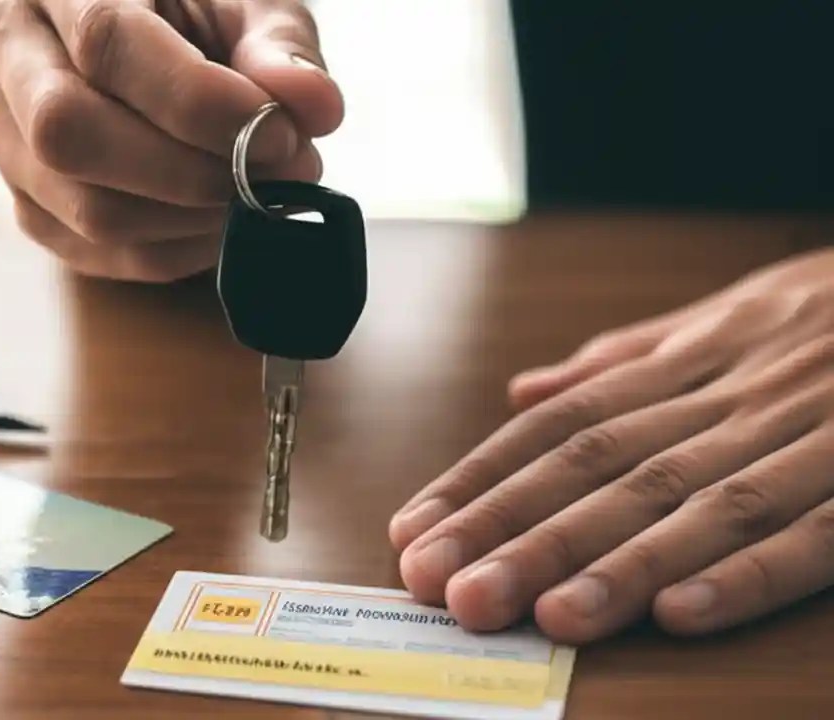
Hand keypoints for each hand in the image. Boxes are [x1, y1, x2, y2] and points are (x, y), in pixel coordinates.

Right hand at [0, 0, 339, 281]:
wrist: (159, 54)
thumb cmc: (203, 18)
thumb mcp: (251, 3)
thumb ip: (282, 45)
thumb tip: (314, 104)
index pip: (106, 42)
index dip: (198, 102)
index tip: (282, 133)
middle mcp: (11, 55)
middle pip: (68, 133)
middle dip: (189, 171)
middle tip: (277, 174)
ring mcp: (7, 139)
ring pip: (86, 209)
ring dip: (195, 218)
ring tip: (261, 194)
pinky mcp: (30, 206)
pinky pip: (100, 254)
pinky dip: (179, 250)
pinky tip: (223, 220)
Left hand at [389, 247, 833, 643]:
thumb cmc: (832, 310)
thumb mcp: (727, 314)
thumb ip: (626, 359)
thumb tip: (527, 390)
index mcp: (689, 363)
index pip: (561, 426)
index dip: (483, 480)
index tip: (417, 532)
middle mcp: (733, 395)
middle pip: (608, 467)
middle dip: (520, 531)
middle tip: (448, 588)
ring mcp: (812, 432)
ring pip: (699, 500)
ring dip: (618, 563)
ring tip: (541, 615)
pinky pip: (817, 528)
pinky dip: (753, 570)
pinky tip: (688, 614)